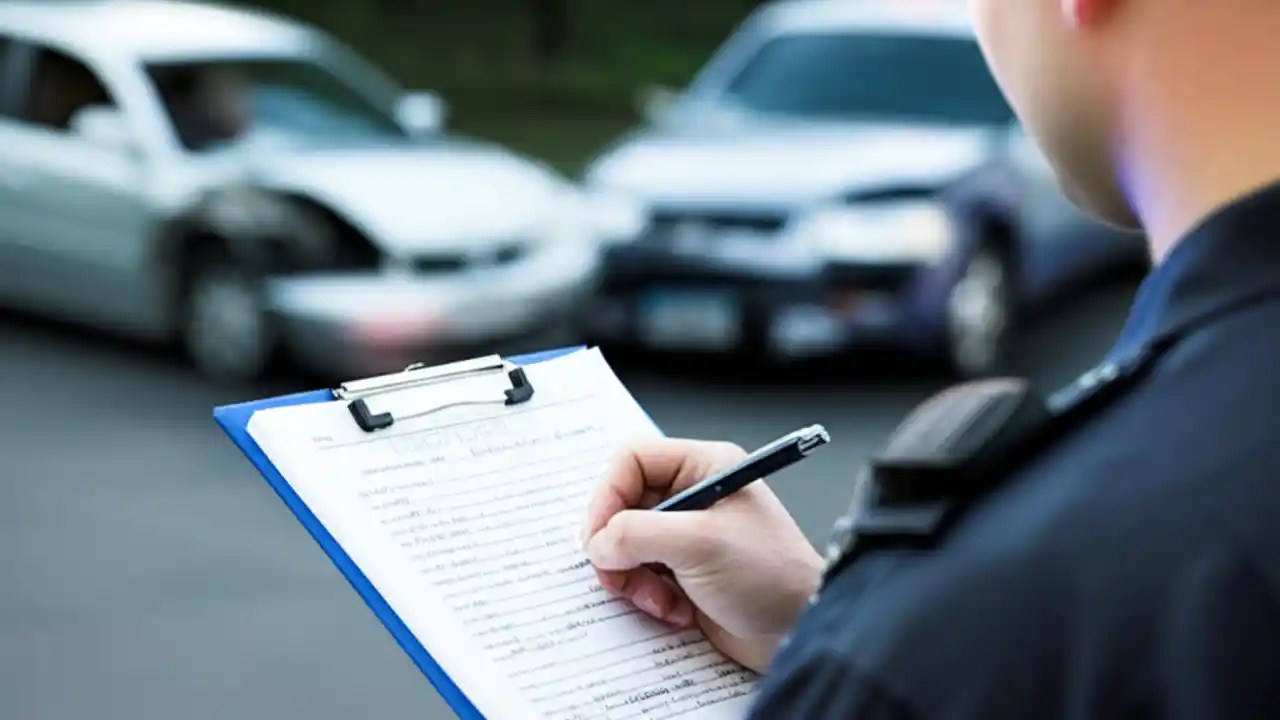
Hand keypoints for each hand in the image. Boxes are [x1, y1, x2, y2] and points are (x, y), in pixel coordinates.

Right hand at [582, 437, 823, 672]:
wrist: (801, 632)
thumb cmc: (771, 576)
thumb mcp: (699, 544)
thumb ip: (638, 534)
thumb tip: (598, 543)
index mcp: (704, 467)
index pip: (632, 459)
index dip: (608, 494)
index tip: (597, 535)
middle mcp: (693, 495)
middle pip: (623, 504)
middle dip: (617, 545)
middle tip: (618, 573)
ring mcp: (687, 536)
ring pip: (626, 544)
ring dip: (632, 577)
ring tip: (656, 598)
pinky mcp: (684, 572)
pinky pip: (641, 576)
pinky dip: (648, 597)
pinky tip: (677, 611)